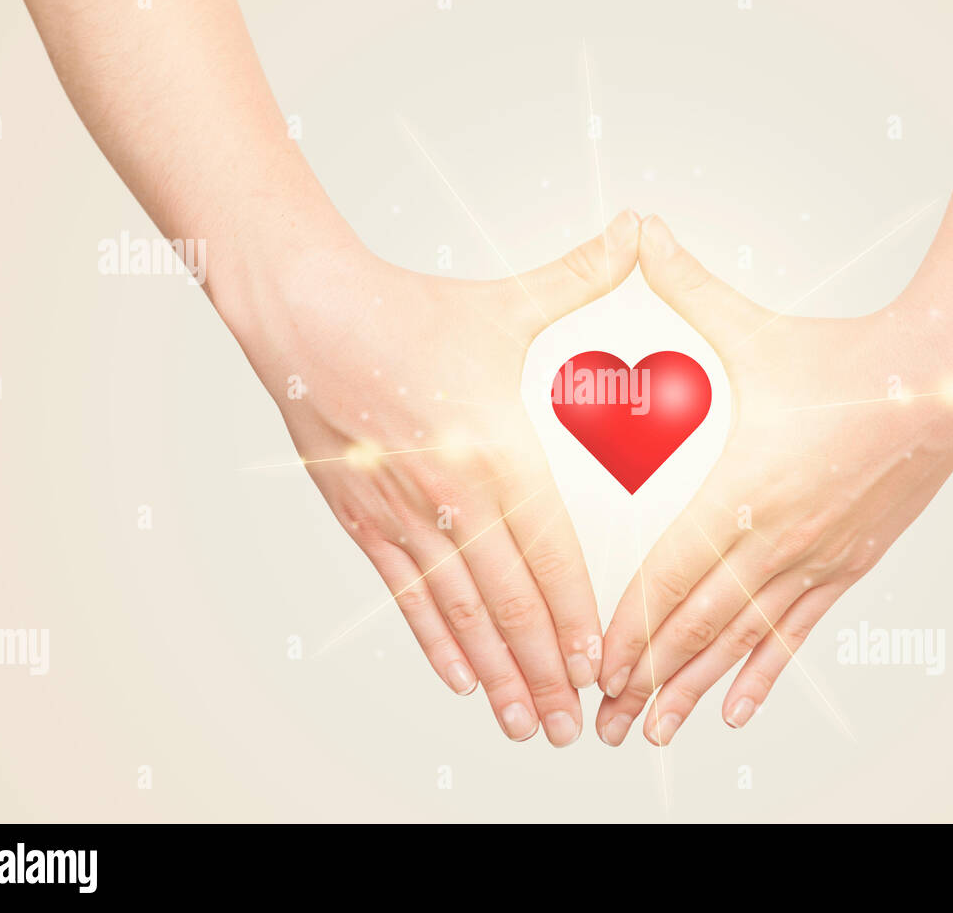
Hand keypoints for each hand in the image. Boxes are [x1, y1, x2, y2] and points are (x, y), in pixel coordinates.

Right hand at [233, 211, 639, 744]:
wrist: (309, 317)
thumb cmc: (414, 312)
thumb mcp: (505, 300)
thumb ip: (582, 275)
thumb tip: (643, 227)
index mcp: (494, 450)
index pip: (547, 556)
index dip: (576, 619)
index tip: (603, 667)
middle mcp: (450, 496)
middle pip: (506, 603)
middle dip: (544, 670)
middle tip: (574, 725)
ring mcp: (401, 515)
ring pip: (457, 614)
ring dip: (494, 674)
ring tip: (523, 722)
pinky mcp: (364, 521)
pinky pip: (407, 594)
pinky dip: (435, 641)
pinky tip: (459, 678)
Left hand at [595, 215, 952, 744]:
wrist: (941, 379)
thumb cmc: (840, 353)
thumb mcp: (752, 326)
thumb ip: (685, 284)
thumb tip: (639, 226)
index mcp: (742, 491)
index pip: (671, 579)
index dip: (630, 630)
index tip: (594, 671)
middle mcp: (775, 541)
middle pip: (697, 628)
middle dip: (644, 681)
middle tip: (599, 727)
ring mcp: (814, 561)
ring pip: (740, 645)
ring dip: (692, 692)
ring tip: (652, 735)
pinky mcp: (845, 566)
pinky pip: (792, 634)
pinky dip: (759, 676)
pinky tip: (733, 711)